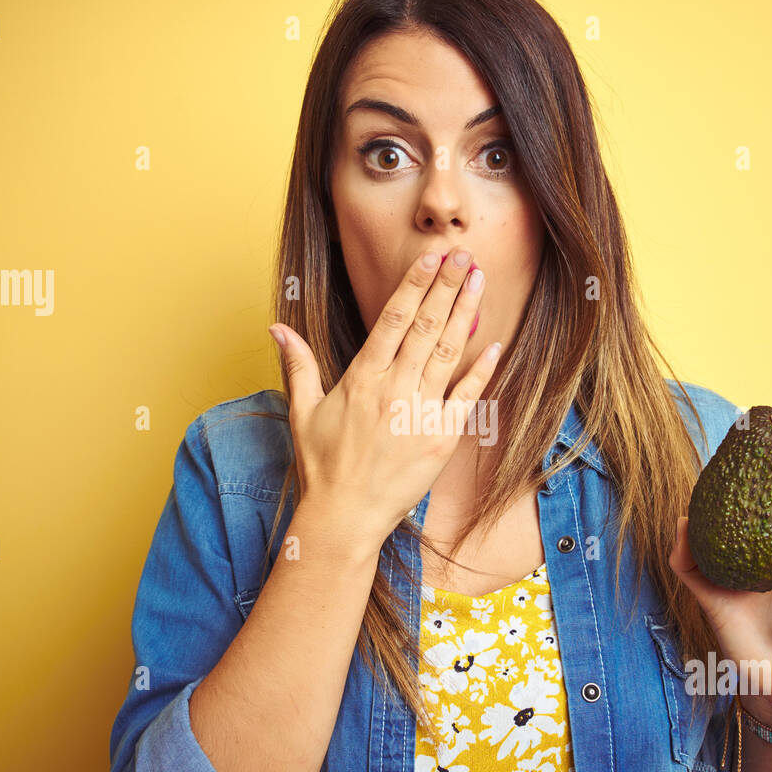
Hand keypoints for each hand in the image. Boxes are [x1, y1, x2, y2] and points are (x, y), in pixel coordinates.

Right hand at [269, 245, 500, 544]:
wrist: (344, 517)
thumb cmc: (322, 466)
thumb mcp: (302, 412)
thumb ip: (298, 364)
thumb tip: (277, 327)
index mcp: (361, 378)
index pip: (393, 319)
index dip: (414, 285)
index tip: (430, 258)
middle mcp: (393, 389)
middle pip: (426, 327)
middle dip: (447, 286)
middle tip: (463, 253)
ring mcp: (420, 413)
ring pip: (448, 352)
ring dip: (465, 313)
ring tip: (479, 280)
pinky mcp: (441, 439)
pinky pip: (466, 396)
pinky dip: (482, 368)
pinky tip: (494, 341)